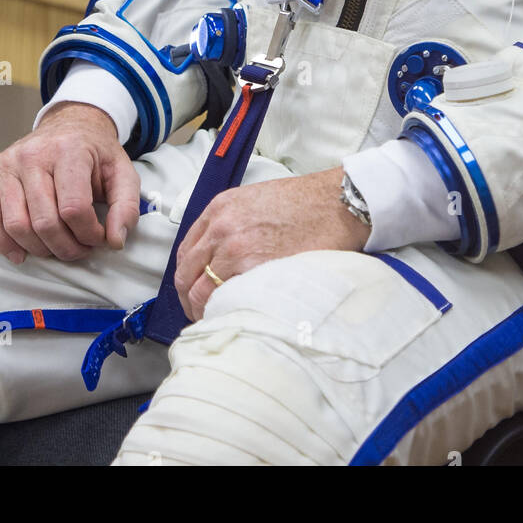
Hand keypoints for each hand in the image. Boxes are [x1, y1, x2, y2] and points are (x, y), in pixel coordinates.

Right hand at [0, 103, 139, 263]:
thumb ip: (126, 206)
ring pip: (17, 225)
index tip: (99, 237)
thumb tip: (115, 241)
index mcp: (69, 150)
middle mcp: (33, 155)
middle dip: (67, 247)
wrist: (70, 125)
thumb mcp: (122, 173)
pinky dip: (3, 243)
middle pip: (45, 222)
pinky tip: (22, 253)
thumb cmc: (95, 154)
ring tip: (58, 248)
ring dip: (40, 249)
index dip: (89, 234)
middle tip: (80, 249)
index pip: (74, 209)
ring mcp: (8, 164)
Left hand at [174, 167, 368, 321]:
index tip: (194, 292)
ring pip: (201, 292)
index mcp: (219, 209)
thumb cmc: (305, 204)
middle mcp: (221, 228)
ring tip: (219, 321)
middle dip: (189, 300)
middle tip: (201, 315)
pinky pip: (225, 299)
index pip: (185, 252)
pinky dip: (224, 312)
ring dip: (205, 311)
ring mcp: (235, 249)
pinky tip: (234, 318)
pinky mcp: (254, 268)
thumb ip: (231, 225)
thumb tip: (220, 258)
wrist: (337, 203)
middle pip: (186, 275)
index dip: (187, 278)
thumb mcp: (255, 202)